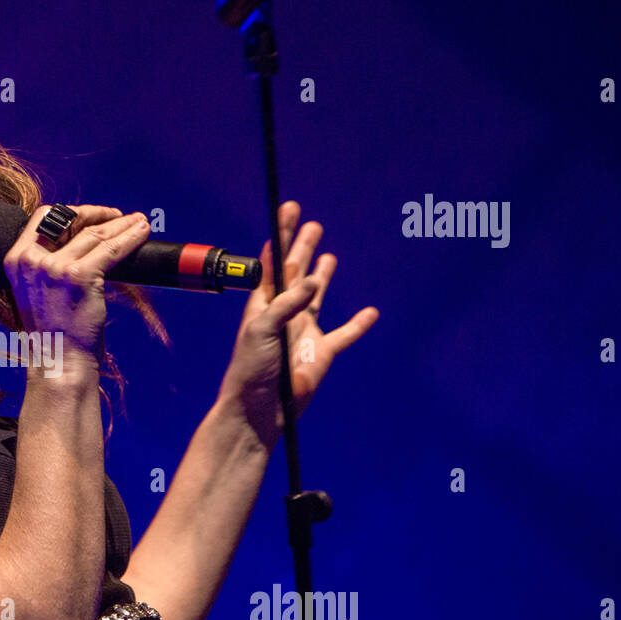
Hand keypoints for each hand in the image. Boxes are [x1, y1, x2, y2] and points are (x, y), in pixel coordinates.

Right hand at [2, 205, 150, 374]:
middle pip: (71, 220)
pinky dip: (131, 238)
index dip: (72, 212)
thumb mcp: (38, 291)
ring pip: (96, 233)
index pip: (43, 217)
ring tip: (140, 223)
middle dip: (99, 214)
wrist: (59, 363)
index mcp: (16, 260)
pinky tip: (142, 233)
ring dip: (122, 225)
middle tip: (120, 217)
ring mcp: (55, 267)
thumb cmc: (54, 333)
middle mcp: (32, 260)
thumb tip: (82, 241)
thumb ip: (49, 265)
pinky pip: (112, 249)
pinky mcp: (80, 276)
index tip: (92, 217)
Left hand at [217, 201, 378, 449]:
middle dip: (302, 247)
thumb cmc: (250, 368)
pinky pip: (344, 334)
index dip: (280, 235)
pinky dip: (358, 324)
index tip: (287, 210)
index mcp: (263, 303)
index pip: (273, 262)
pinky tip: (370, 312)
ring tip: (328, 255)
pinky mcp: (321, 353)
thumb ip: (287, 304)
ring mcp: (303, 332)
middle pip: (296, 272)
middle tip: (311, 223)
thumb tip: (313, 281)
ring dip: (323, 276)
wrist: (260, 409)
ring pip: (316, 297)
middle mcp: (284, 313)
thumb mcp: (261, 329)